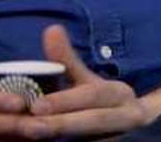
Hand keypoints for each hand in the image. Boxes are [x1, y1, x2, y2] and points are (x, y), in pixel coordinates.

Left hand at [25, 24, 151, 138]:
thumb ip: (68, 60)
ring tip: (28, 136)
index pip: (93, 96)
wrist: (132, 125)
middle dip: (60, 124)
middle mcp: (124, 119)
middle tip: (28, 126)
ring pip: (89, 140)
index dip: (65, 101)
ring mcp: (116, 138)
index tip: (36, 105)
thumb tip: (51, 29)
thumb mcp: (88, 80)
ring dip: (57, 139)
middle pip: (93, 122)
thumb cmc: (102, 102)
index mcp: (120, 96)